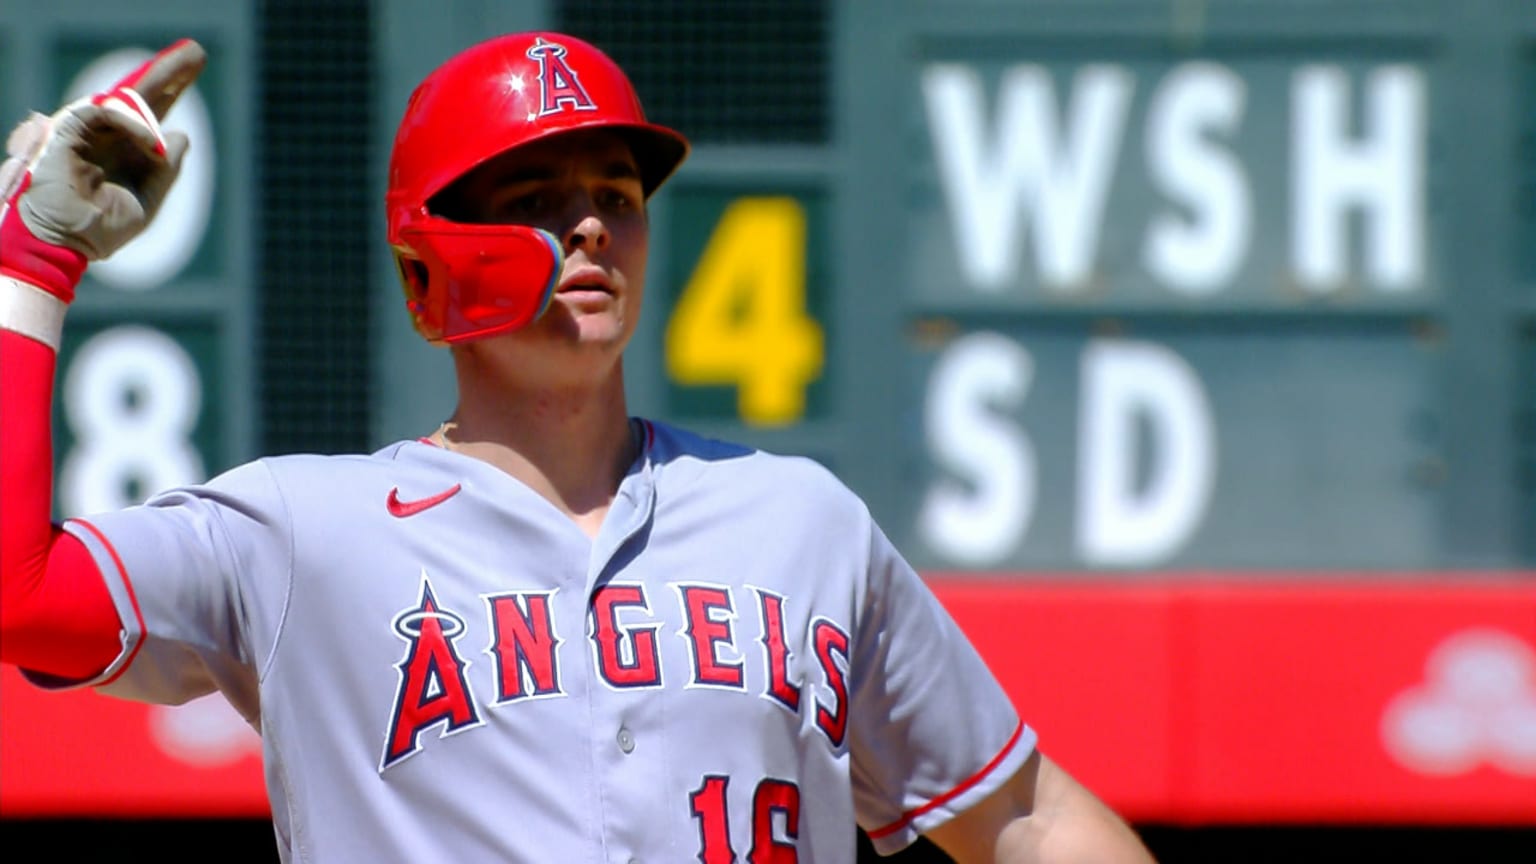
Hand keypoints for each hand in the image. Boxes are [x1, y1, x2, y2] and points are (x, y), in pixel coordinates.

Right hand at [0, 38, 205, 302]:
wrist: (67, 246)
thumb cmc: (101, 230)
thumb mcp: (147, 200)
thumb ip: (165, 169)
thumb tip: (179, 135)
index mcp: (127, 150)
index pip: (153, 112)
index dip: (173, 88)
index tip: (197, 64)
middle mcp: (108, 135)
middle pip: (140, 95)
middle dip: (169, 72)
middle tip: (197, 51)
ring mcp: (86, 131)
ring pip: (122, 97)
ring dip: (157, 83)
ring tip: (186, 70)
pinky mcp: (65, 132)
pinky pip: (100, 111)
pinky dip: (128, 121)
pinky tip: (151, 138)